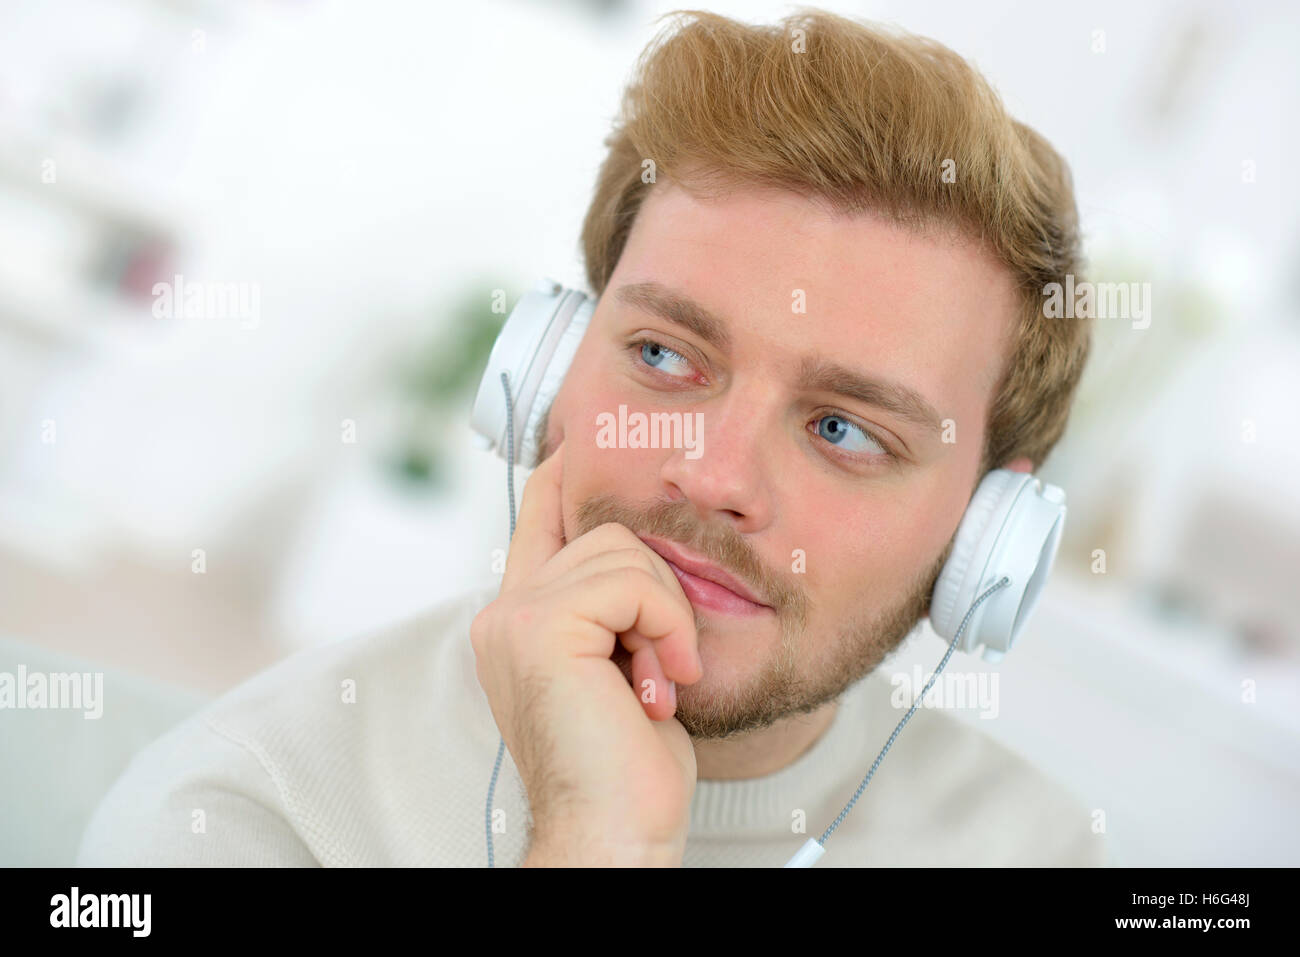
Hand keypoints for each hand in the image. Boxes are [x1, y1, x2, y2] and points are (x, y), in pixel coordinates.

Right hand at [470, 440, 703, 865]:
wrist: (616, 833)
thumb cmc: (631, 765)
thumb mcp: (626, 668)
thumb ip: (614, 609)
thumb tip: (639, 546)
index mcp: (519, 619)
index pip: (541, 513)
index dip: (569, 471)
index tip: (585, 434)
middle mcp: (505, 612)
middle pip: (604, 529)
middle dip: (657, 590)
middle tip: (662, 666)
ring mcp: (514, 618)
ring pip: (623, 551)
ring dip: (666, 617)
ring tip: (658, 681)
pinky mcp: (540, 628)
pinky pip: (632, 583)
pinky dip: (666, 628)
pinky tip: (659, 685)